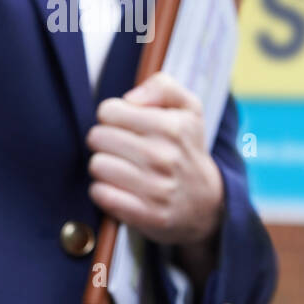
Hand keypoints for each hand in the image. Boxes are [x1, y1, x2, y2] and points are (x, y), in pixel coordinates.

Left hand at [85, 72, 224, 247]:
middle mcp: (165, 157)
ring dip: (103, 166)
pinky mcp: (147, 216)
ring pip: (96, 166)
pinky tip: (118, 188)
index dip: (112, 116)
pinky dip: (102, 191)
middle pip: (97, 137)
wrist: (207, 203)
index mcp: (173, 126)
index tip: (124, 126)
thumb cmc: (186, 148)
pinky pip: (101, 194)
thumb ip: (161, 87)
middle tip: (120, 147)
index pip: (108, 111)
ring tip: (120, 168)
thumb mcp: (188, 108)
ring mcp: (157, 189)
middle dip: (104, 140)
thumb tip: (130, 99)